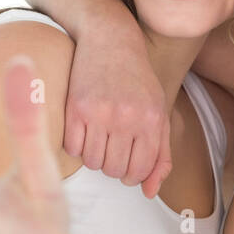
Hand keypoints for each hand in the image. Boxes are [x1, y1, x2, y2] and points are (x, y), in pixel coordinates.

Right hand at [64, 23, 171, 198]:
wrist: (111, 40)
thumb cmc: (138, 82)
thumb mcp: (159, 113)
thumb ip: (160, 155)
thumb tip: (150, 193)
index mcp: (152, 121)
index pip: (140, 171)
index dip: (132, 175)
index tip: (127, 164)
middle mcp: (127, 118)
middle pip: (114, 170)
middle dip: (113, 165)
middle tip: (112, 147)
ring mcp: (100, 113)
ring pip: (93, 163)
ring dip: (94, 156)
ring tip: (99, 137)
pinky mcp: (76, 107)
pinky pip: (72, 148)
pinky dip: (77, 145)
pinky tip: (84, 129)